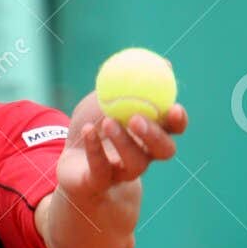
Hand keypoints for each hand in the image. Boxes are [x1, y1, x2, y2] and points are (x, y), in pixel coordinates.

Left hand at [58, 88, 187, 198]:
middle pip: (163, 150)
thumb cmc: (93, 124)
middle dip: (154, 135)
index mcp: (150, 133)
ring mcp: (123, 172)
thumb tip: (164, 63)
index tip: (174, 108)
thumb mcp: (107, 97)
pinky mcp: (99, 184)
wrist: (68, 158)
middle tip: (136, 118)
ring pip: (136, 163)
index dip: (178, 121)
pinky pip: (101, 170)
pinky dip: (95, 149)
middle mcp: (143, 155)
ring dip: (124, 142)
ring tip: (108, 122)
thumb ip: (129, 83)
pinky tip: (87, 130)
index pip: (174, 129)